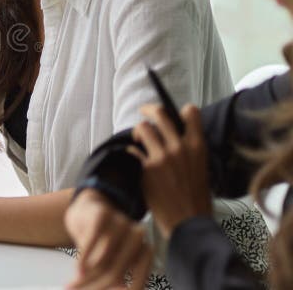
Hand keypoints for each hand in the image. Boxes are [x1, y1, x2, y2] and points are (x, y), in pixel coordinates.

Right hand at [65, 189, 152, 289]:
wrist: (90, 208)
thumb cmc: (103, 240)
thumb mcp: (112, 260)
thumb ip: (115, 276)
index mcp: (144, 252)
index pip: (136, 284)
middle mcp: (137, 237)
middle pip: (115, 273)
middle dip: (94, 287)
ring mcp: (121, 224)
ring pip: (102, 260)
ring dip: (85, 277)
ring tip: (71, 285)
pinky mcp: (103, 214)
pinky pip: (93, 240)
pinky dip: (84, 257)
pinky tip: (77, 269)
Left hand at [131, 104, 211, 238]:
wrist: (188, 222)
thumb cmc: (195, 197)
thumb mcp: (201, 167)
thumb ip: (189, 149)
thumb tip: (174, 135)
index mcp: (197, 146)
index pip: (190, 112)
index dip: (179, 110)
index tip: (170, 112)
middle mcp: (179, 147)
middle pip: (159, 113)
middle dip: (148, 110)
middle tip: (143, 113)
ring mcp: (162, 157)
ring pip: (142, 127)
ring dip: (138, 132)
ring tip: (139, 140)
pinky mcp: (147, 168)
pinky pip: (133, 149)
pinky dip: (132, 151)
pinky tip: (134, 156)